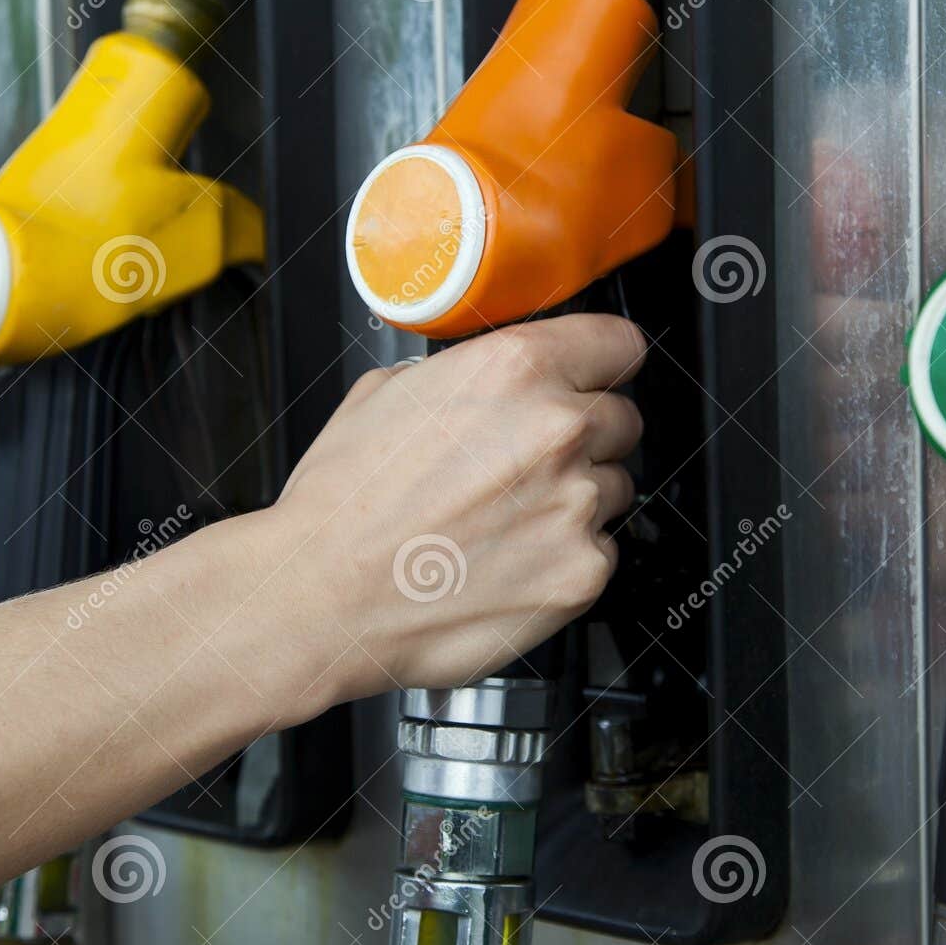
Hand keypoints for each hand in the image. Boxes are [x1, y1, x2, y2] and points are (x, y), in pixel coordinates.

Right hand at [256, 314, 645, 712]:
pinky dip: (566, 557)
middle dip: (585, 438)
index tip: (598, 379)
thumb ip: (464, 374)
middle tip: (527, 466)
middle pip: (622, 419)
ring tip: (506, 519)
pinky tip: (510, 560)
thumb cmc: (343, 505)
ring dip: (576, 499)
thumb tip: (489, 377)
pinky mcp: (581, 572)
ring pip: (615, 488)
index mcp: (514, 370)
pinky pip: (601, 551)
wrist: (323, 599)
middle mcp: (556, 430)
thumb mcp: (387, 392)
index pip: (618, 345)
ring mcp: (576, 504)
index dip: (603, 365)